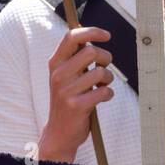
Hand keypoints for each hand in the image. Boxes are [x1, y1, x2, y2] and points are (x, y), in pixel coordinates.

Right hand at [37, 26, 113, 162]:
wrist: (59, 132)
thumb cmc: (68, 99)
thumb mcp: (64, 76)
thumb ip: (75, 57)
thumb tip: (92, 36)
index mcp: (55, 63)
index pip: (72, 37)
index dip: (92, 32)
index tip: (106, 35)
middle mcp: (58, 74)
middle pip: (91, 51)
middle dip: (105, 58)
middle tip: (104, 68)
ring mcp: (66, 90)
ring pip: (100, 72)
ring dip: (108, 79)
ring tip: (102, 85)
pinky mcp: (77, 106)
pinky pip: (104, 92)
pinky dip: (108, 94)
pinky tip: (102, 98)